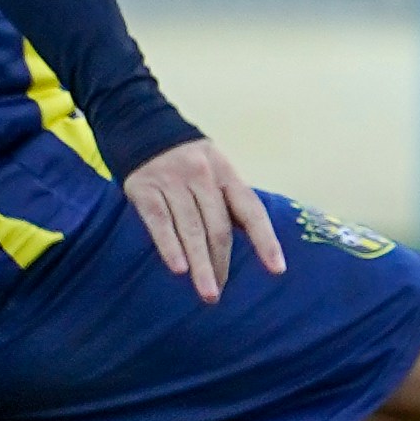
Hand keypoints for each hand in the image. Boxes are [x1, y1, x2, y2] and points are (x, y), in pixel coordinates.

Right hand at [123, 140, 284, 304]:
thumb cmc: (188, 161)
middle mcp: (203, 177)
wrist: (142, 127)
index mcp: (227, 174)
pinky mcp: (144, 189)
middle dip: (222, 264)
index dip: (266, 241)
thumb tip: (251, 240)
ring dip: (200, 265)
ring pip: (191, 230)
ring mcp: (173, 182)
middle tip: (220, 294)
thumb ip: (228, 201)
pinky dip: (170, 247)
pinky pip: (160, 223)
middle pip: (218, 227)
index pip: (251, 211)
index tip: (277, 269)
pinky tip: (180, 269)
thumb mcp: (216, 170)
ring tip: (207, 293)